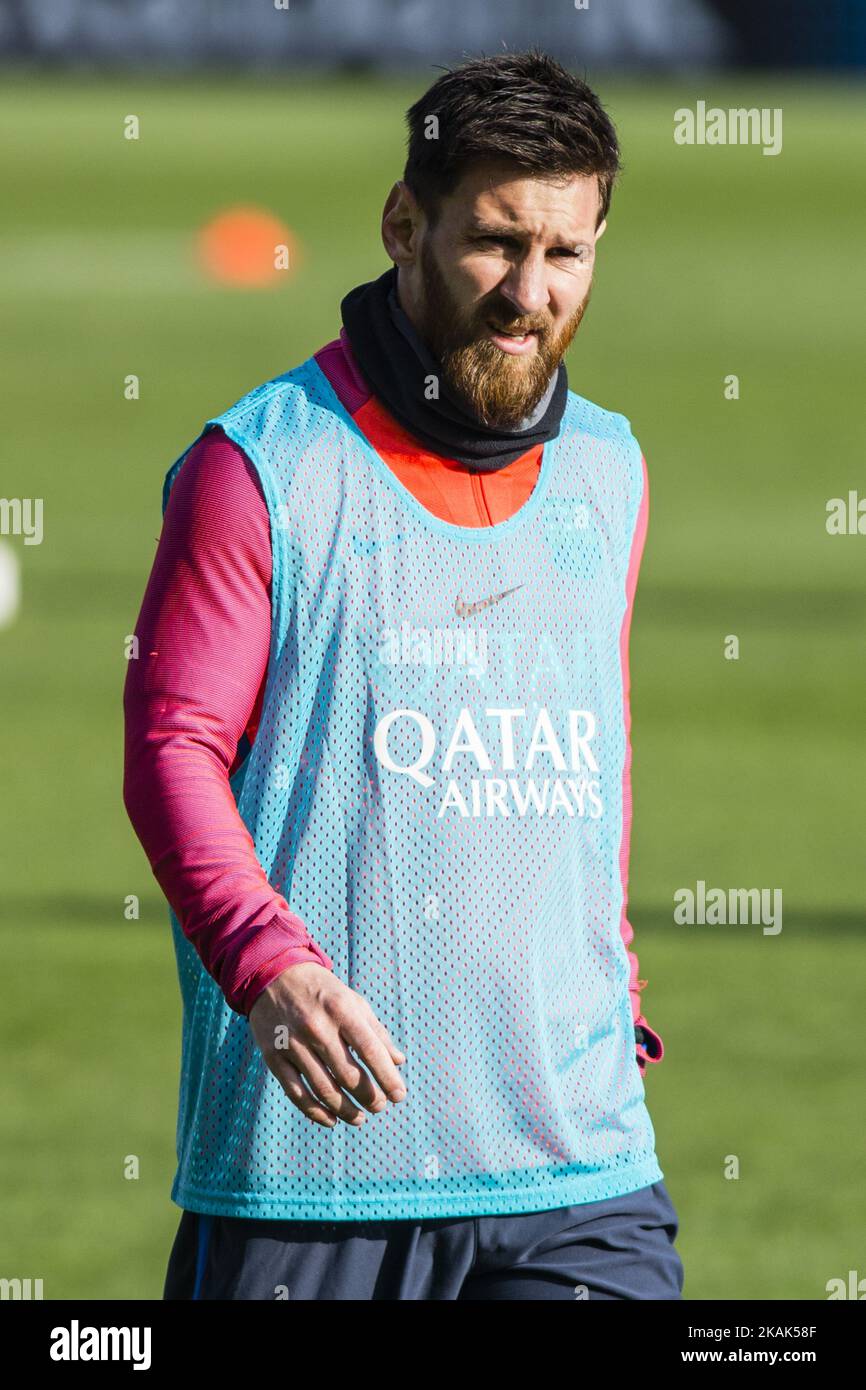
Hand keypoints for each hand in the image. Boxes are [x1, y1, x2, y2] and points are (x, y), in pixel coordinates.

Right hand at [248, 962, 406, 1128]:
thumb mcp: (353, 1001)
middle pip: (349, 1075)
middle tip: (380, 1106)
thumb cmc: (322, 991)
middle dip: (369, 1097)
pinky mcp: (273, 1057)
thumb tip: (399, 1062)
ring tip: (360, 1118)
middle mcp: (317, 1028)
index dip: (388, 1077)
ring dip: (346, 1110)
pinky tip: (331, 1120)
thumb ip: (377, 1031)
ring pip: (324, 1089)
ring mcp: (293, 1044)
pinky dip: (316, 1112)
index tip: (399, 1096)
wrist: (273, 974)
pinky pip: (297, 1093)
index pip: (370, 1051)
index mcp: (341, 1010)